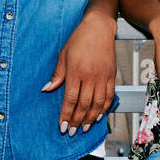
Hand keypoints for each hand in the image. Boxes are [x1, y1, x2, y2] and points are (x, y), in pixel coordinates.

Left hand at [42, 10, 115, 134]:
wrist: (99, 27)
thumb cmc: (78, 40)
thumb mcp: (63, 55)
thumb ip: (57, 74)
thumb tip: (47, 89)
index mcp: (75, 72)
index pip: (70, 99)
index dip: (66, 115)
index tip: (61, 126)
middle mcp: (90, 76)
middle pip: (84, 105)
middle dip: (76, 121)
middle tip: (71, 132)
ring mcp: (102, 77)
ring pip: (98, 104)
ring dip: (90, 118)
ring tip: (84, 128)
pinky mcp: (112, 76)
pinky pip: (109, 96)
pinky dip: (104, 108)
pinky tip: (98, 116)